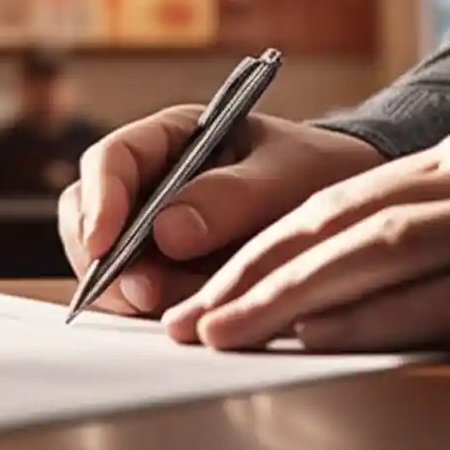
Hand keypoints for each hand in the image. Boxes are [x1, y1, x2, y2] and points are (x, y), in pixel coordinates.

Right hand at [58, 106, 383, 315]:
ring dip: (134, 290)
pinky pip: (135, 293)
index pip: (111, 159)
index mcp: (172, 137)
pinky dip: (154, 309)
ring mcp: (151, 230)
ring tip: (188, 305)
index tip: (104, 243)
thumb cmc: (325, 173)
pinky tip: (193, 312)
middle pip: (88, 215)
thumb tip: (165, 232)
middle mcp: (150, 182)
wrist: (361, 213)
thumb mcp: (290, 176)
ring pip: (106, 262)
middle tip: (143, 295)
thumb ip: (232, 198)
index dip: (99, 200)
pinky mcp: (163, 271)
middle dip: (107, 259)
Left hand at [164, 125, 449, 350]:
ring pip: (380, 247)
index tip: (200, 297)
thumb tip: (298, 286)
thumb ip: (411, 233)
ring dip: (292, 292)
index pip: (335, 204)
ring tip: (220, 329)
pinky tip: (318, 333)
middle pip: (339, 222)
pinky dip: (382, 312)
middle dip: (251, 274)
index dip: (258, 253)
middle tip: (184, 323)